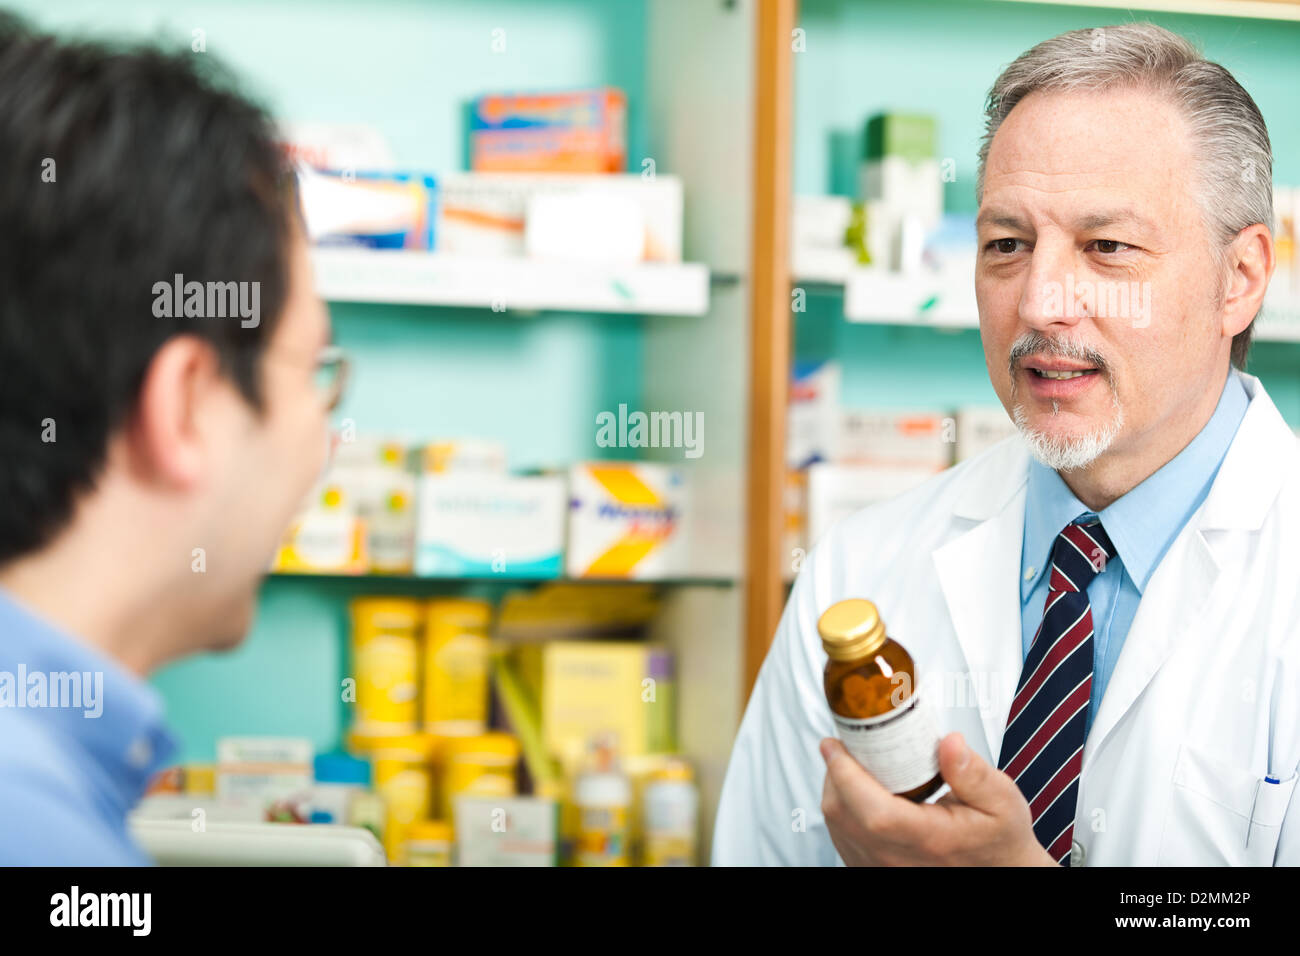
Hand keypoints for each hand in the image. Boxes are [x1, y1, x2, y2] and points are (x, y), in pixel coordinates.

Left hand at [819, 731, 1057, 865]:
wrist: (1000, 870)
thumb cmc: (998, 838)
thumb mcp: (1000, 800)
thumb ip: (973, 772)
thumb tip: (949, 743)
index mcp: (932, 839)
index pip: (874, 813)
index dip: (846, 775)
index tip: (836, 746)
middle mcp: (901, 860)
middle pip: (844, 816)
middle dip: (835, 773)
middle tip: (845, 745)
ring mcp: (884, 868)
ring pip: (837, 827)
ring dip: (835, 790)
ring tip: (852, 765)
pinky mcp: (874, 869)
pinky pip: (841, 839)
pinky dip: (840, 810)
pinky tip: (857, 792)